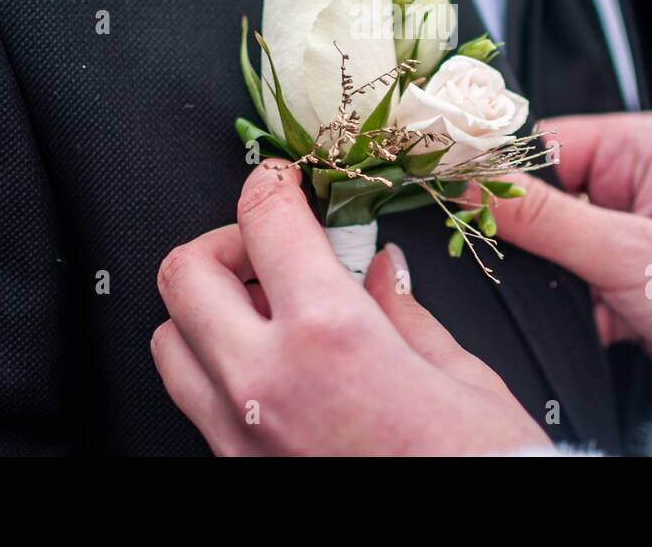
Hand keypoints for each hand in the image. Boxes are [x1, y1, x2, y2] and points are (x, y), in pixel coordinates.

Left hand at [151, 163, 549, 455]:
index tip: (281, 180)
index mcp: (330, 336)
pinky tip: (272, 366)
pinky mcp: (237, 470)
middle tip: (270, 247)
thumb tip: (380, 272)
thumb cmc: (482, 470)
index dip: (270, 182)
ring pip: (169, 340)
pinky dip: (214, 366)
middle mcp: (267, 383)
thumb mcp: (462, 377)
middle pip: (185, 273)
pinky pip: (194, 401)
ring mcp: (241, 435)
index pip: (265, 220)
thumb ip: (405, 313)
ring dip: (205, 308)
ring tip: (265, 310)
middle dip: (223, 241)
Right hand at [485, 111, 651, 417]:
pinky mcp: (631, 276)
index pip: (540, 143)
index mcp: (640, 147)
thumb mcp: (631, 254)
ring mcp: (632, 230)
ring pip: (553, 242)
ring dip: (550, 274)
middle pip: (541, 194)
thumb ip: (543, 219)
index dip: (497, 172)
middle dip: (522, 232)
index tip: (454, 198)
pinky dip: (571, 304)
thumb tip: (473, 185)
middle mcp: (635, 180)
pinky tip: (589, 321)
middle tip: (499, 258)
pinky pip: (574, 280)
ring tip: (569, 292)